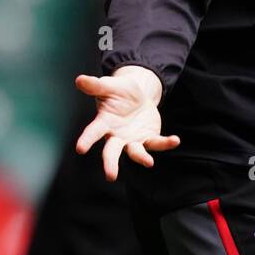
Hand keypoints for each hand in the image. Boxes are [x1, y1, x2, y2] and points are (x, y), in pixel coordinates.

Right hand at [74, 66, 179, 180]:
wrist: (138, 95)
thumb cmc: (119, 92)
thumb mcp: (109, 86)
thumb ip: (95, 85)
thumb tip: (79, 79)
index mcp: (104, 122)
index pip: (93, 132)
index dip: (86, 140)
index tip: (80, 149)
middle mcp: (116, 136)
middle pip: (111, 151)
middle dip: (111, 163)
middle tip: (110, 175)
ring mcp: (133, 140)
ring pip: (135, 152)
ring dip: (141, 158)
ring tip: (148, 162)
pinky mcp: (148, 139)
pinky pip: (157, 143)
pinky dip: (166, 143)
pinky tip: (175, 140)